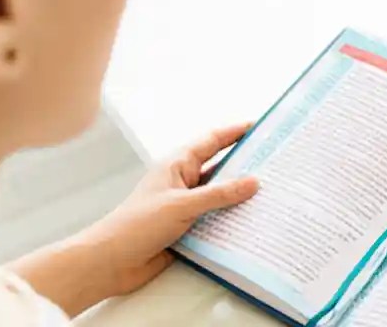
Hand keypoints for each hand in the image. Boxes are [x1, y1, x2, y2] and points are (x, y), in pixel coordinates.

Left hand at [11, 122, 259, 315]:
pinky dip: (232, 220)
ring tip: (272, 192)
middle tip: (275, 160)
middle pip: (220, 167)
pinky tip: (252, 223)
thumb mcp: (181, 205)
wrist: (111, 262)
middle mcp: (183, 182)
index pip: (211, 141)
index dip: (235, 132)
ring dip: (240, 195)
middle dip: (245, 163)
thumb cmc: (137, 225)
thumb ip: (219, 194)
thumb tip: (253, 182)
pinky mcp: (187, 228)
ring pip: (220, 195)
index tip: (259, 126)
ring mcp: (185, 205)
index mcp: (177, 165)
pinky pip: (216, 219)